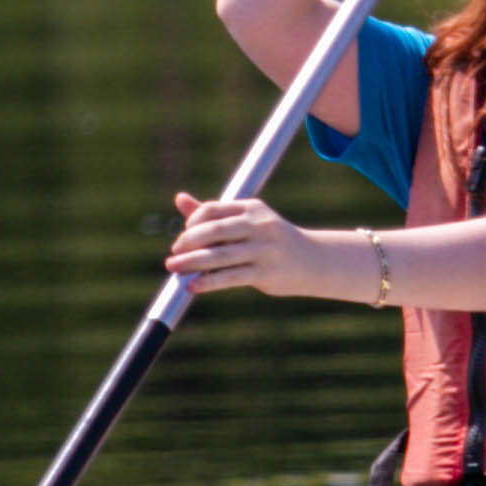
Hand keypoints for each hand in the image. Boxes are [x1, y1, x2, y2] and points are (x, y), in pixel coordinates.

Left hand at [163, 191, 340, 300]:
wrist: (312, 261)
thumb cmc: (270, 240)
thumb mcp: (246, 222)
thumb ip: (212, 213)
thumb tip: (179, 198)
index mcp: (252, 208)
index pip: (212, 210)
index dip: (192, 222)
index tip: (185, 237)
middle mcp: (259, 225)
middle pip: (214, 230)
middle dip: (188, 242)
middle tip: (173, 254)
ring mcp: (264, 249)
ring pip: (220, 255)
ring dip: (192, 263)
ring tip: (173, 268)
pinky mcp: (266, 273)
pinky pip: (231, 277)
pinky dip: (209, 282)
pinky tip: (193, 286)